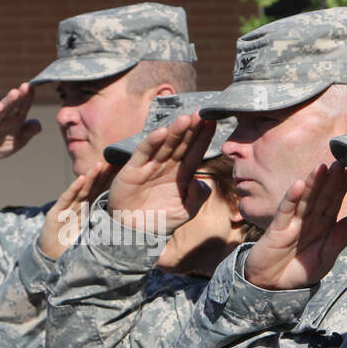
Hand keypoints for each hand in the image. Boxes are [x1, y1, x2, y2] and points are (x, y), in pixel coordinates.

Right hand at [0, 84, 40, 162]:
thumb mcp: (15, 143)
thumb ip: (26, 134)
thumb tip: (39, 125)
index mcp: (13, 120)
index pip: (22, 108)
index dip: (27, 99)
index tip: (33, 88)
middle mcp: (3, 118)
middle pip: (13, 106)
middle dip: (20, 97)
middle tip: (27, 86)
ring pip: (1, 111)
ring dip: (8, 102)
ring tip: (15, 93)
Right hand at [38, 162, 116, 258]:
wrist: (51, 260)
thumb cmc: (72, 250)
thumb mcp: (93, 238)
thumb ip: (104, 229)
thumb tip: (129, 226)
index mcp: (87, 213)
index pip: (100, 194)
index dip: (110, 182)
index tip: (121, 170)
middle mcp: (77, 208)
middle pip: (92, 189)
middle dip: (102, 175)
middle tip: (114, 161)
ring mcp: (65, 210)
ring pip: (80, 191)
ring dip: (90, 178)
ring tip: (100, 165)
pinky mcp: (54, 214)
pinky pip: (66, 200)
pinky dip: (73, 189)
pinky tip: (81, 179)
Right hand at [107, 113, 214, 234]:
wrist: (134, 234)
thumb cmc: (160, 221)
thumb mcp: (185, 212)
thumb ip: (197, 198)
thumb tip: (200, 181)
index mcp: (181, 174)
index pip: (195, 152)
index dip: (203, 137)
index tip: (213, 122)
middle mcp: (166, 166)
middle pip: (181, 144)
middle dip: (191, 129)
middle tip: (201, 114)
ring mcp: (149, 166)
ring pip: (164, 145)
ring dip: (175, 132)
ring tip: (185, 119)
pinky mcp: (132, 169)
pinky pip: (142, 153)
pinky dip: (151, 143)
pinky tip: (161, 133)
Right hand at [245, 162, 346, 289]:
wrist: (273, 288)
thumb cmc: (299, 272)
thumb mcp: (324, 260)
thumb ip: (337, 242)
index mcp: (322, 226)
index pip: (333, 203)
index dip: (341, 188)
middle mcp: (308, 220)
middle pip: (321, 197)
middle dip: (330, 180)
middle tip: (340, 162)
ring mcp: (292, 223)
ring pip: (305, 199)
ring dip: (312, 183)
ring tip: (321, 168)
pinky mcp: (277, 229)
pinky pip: (285, 211)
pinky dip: (291, 198)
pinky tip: (298, 185)